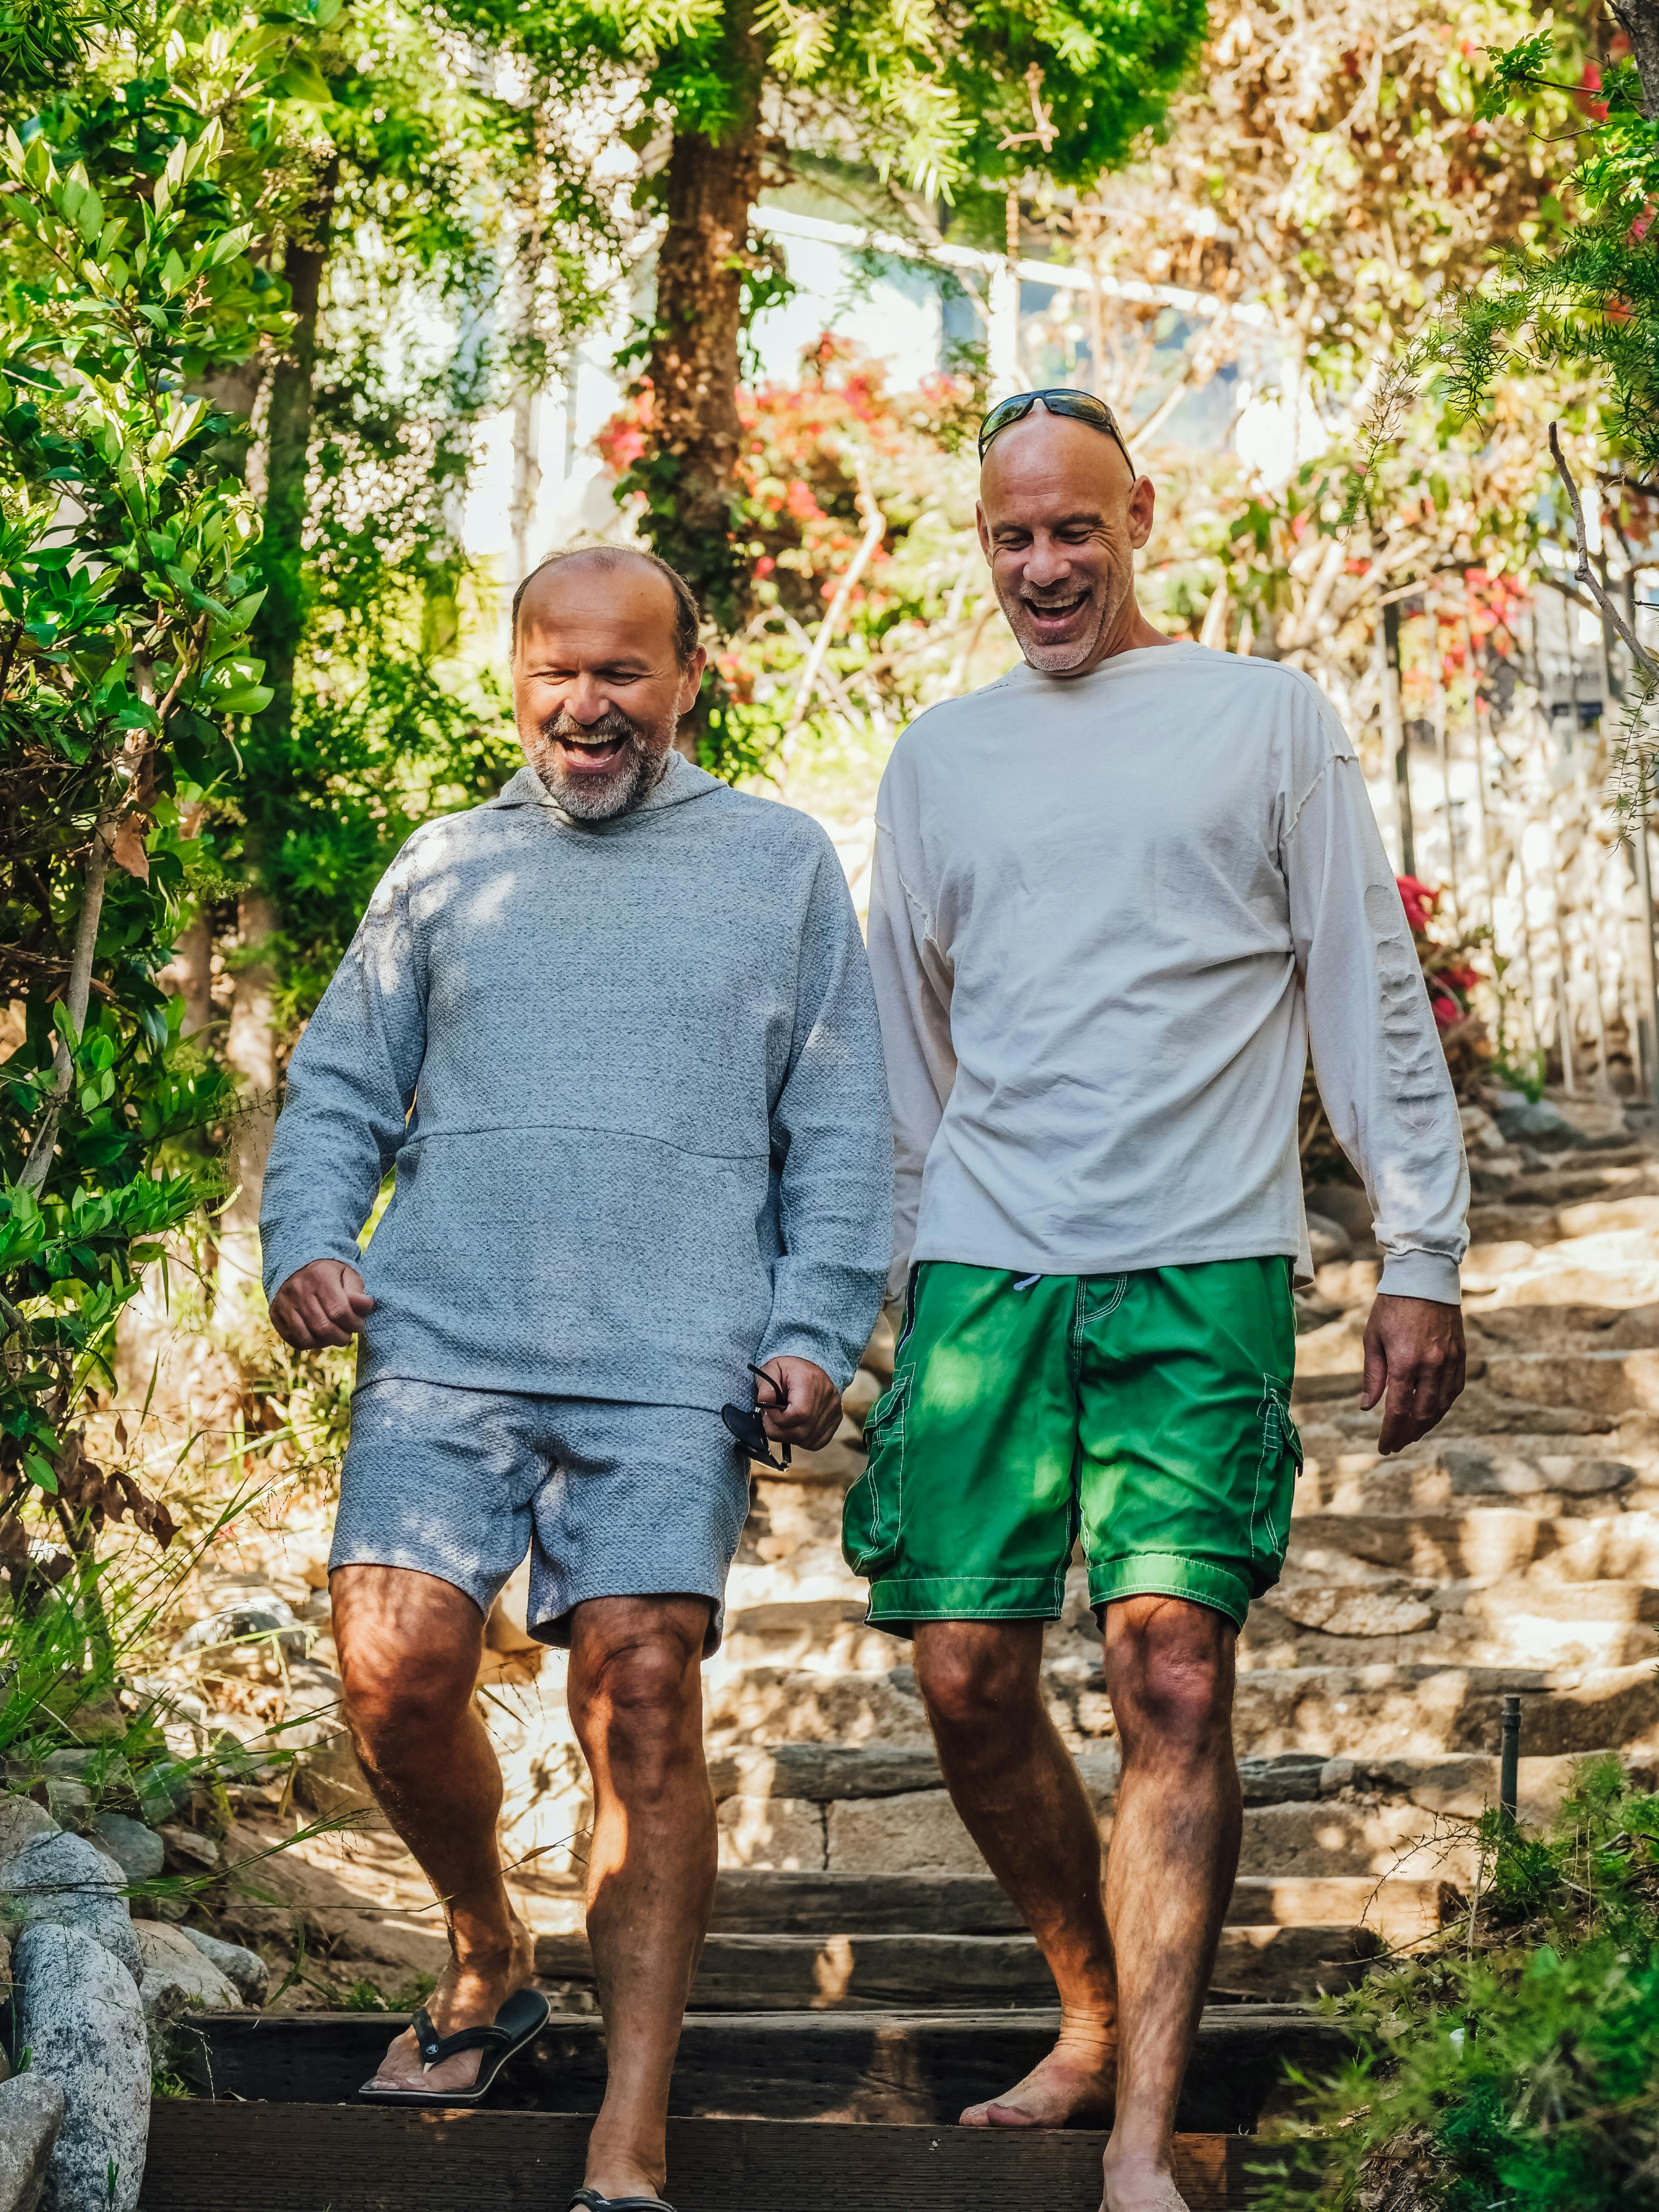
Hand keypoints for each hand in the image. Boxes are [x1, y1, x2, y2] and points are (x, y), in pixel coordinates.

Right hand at [270, 1259, 373, 1349]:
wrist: (297, 1266)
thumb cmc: (329, 1274)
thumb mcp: (347, 1275)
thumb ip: (357, 1291)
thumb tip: (366, 1305)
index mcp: (319, 1277)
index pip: (340, 1311)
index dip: (354, 1324)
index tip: (359, 1325)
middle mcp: (298, 1290)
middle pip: (323, 1328)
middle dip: (341, 1337)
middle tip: (348, 1335)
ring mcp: (283, 1303)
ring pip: (306, 1337)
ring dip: (325, 1343)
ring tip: (334, 1336)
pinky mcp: (275, 1314)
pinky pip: (293, 1339)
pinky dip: (309, 1343)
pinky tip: (319, 1337)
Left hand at [755, 1357, 841, 1452]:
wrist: (813, 1364)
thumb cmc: (789, 1367)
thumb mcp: (772, 1369)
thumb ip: (766, 1386)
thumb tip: (764, 1402)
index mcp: (810, 1381)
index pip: (799, 1413)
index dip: (778, 1419)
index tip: (768, 1410)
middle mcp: (827, 1397)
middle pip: (802, 1431)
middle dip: (778, 1431)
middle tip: (769, 1419)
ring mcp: (834, 1410)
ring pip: (808, 1440)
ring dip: (789, 1437)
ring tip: (782, 1421)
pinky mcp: (836, 1419)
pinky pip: (817, 1442)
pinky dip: (802, 1440)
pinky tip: (794, 1427)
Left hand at [1360, 1292, 1465, 1454]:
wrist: (1424, 1278)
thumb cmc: (1391, 1306)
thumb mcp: (1373, 1338)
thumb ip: (1373, 1375)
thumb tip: (1368, 1407)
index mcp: (1404, 1362)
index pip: (1399, 1411)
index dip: (1391, 1433)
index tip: (1383, 1447)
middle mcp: (1431, 1365)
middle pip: (1423, 1414)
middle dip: (1408, 1434)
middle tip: (1396, 1444)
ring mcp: (1450, 1361)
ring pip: (1442, 1405)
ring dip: (1427, 1424)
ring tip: (1411, 1434)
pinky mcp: (1461, 1355)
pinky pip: (1455, 1389)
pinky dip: (1443, 1406)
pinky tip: (1432, 1412)